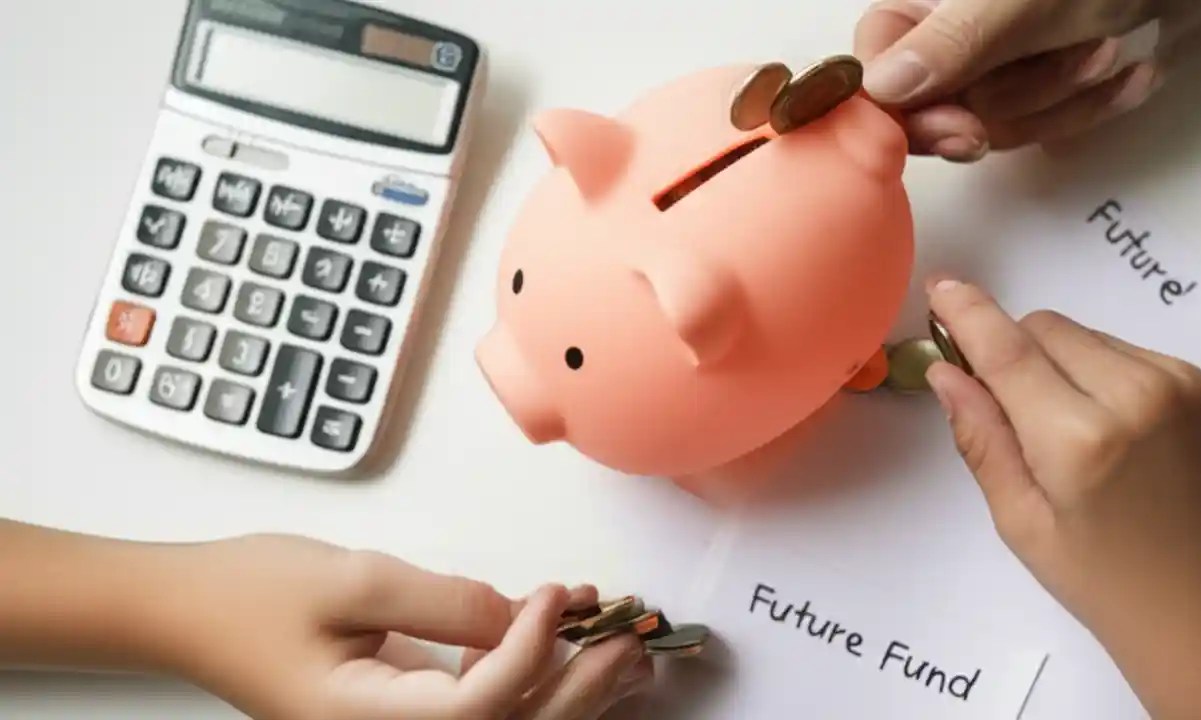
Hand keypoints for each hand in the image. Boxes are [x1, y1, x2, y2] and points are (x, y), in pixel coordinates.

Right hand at [169, 535, 652, 719]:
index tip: (558, 595)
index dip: (529, 653)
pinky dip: (535, 680)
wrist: (192, 611)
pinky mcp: (405, 714)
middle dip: (579, 687)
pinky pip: (485, 709)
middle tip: (633, 637)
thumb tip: (518, 615)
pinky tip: (569, 649)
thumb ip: (441, 602)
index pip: (479, 708)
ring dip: (572, 692)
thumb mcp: (350, 580)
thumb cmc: (251, 594)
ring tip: (628, 653)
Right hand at [853, 0, 1200, 160]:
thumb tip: (884, 90)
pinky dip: (1086, 108)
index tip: (964, 133)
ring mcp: (987, 60)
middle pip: (937, 110)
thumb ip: (955, 43)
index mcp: (921, 3)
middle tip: (1073, 61)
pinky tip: (1130, 75)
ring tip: (1110, 51)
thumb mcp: (1027, 0)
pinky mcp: (1031, 83)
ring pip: (988, 124)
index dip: (914, 116)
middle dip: (1013, 101)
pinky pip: (1033, 126)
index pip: (875, 76)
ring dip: (1061, 100)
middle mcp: (942, 31)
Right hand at [922, 277, 1200, 718]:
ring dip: (1050, 361)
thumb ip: (980, 437)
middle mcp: (1134, 395)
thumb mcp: (1019, 520)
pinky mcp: (1195, 381)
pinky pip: (1116, 347)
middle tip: (997, 403)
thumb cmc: (1099, 577)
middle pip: (1042, 328)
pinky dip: (1091, 370)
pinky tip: (1097, 425)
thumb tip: (944, 372)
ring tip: (1055, 428)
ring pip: (1079, 333)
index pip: (1008, 351)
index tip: (938, 286)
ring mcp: (1173, 383)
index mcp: (1080, 439)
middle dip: (1009, 351)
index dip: (967, 313)